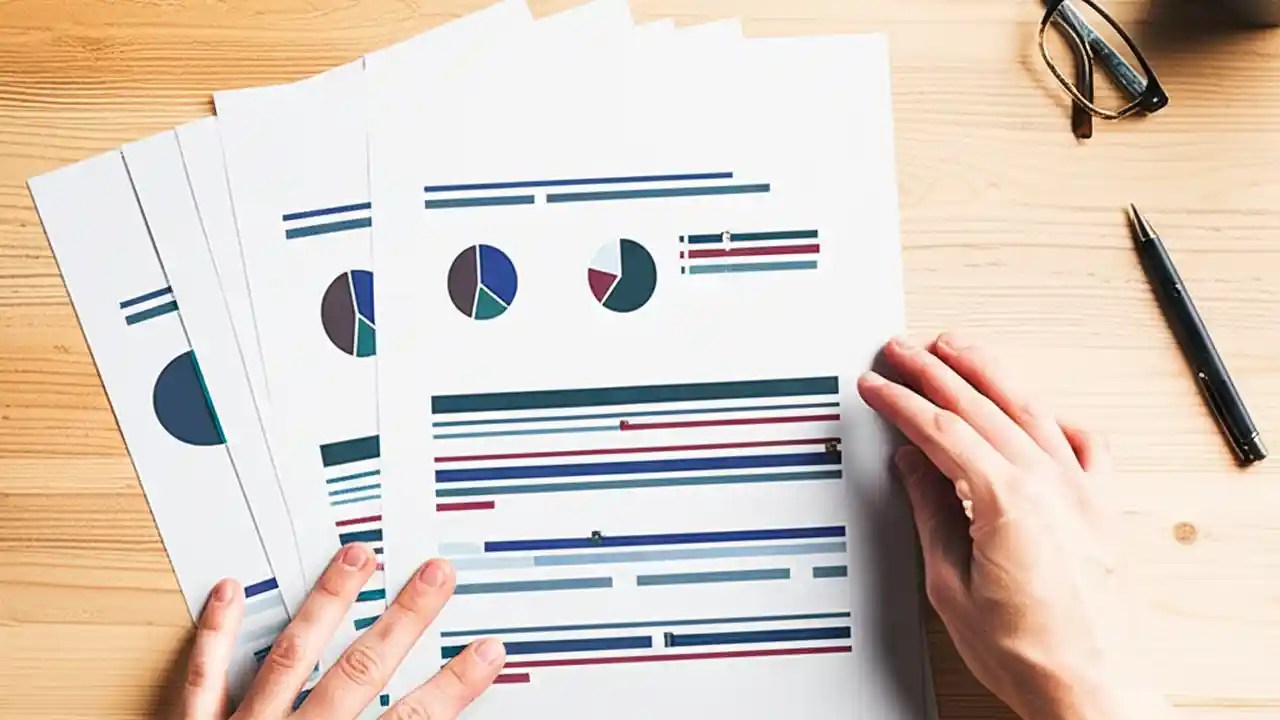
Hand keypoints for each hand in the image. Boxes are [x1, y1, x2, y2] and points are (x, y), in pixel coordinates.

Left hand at [180, 545, 504, 719]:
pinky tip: (227, 590)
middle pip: (359, 674)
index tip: (488, 653)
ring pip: (289, 658)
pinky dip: (213, 635)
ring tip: (354, 557)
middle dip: (403, 621)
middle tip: (433, 576)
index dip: (454, 687)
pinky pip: (201, 681)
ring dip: (326, 604)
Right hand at [857, 334, 1169, 719]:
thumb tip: (914, 470)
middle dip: (934, 371)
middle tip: (903, 349)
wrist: (1093, 690)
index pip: (939, 430)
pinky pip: (1084, 444)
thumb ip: (931, 514)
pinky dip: (1056, 419)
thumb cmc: (1029, 654)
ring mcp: (1082, 491)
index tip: (877, 385)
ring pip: (1030, 409)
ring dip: (989, 373)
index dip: (900, 402)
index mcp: (1006, 499)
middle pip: (981, 405)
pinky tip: (1039, 411)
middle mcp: (1050, 484)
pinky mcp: (1102, 508)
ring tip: (958, 349)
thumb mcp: (951, 585)